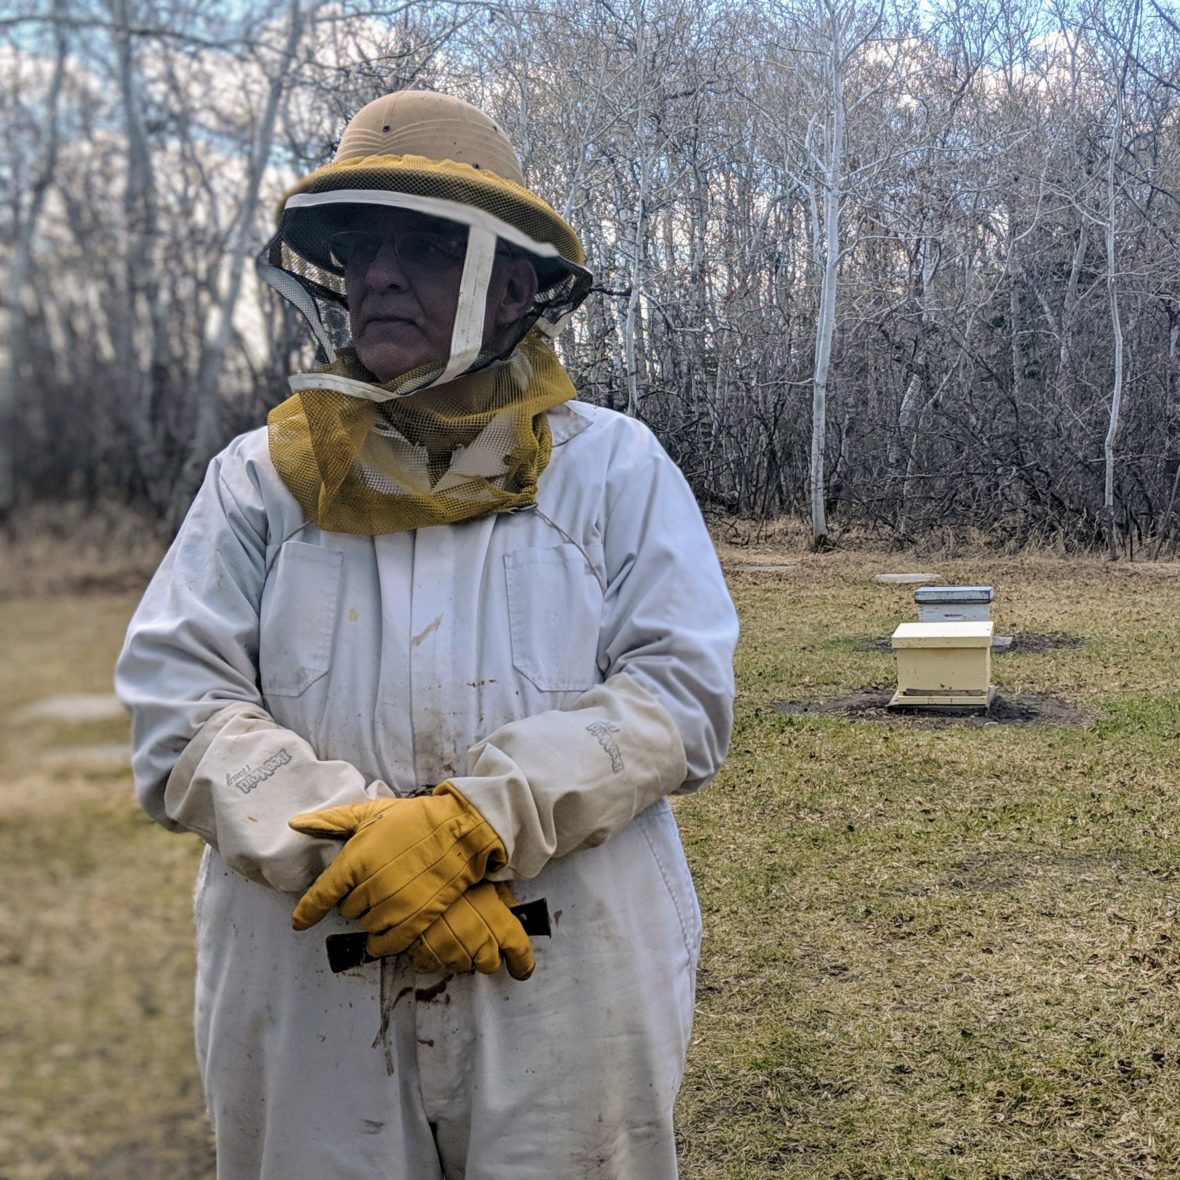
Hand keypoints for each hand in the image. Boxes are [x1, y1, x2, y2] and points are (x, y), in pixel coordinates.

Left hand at [288, 785, 505, 955]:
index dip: (308, 911)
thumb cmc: (414, 819)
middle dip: (355, 898)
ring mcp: (394, 905)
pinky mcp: (416, 919)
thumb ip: (332, 821)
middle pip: (347, 909)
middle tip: (374, 880)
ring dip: (372, 916)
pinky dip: (383, 942)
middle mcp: (371, 886)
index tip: (299, 922)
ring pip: (367, 926)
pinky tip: (385, 933)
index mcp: (356, 859)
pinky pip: (388, 944)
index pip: (322, 894)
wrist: (460, 830)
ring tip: (388, 896)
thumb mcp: (371, 812)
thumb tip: (296, 823)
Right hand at [407, 882, 535, 979]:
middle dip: (486, 952)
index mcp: (498, 923)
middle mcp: (479, 943)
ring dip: (460, 951)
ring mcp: (452, 954)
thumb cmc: (451, 875)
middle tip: (474, 930)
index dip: (523, 963)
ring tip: (450, 924)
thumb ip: (503, 900)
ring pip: (463, 964)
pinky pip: (436, 965)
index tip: (521, 967)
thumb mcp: (486, 880)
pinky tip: (432, 932)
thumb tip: (517, 914)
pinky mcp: (427, 959)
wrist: (409, 876)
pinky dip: (436, 953)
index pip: (520, 952)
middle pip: (490, 963)